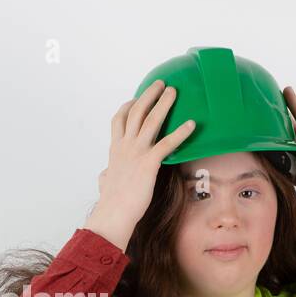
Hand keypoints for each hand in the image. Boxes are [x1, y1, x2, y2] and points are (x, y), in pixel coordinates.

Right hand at [85, 79, 195, 251]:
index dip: (128, 106)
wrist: (114, 213)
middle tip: (160, 84)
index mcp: (115, 149)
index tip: (136, 98)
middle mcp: (125, 146)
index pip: (119, 120)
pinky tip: (191, 124)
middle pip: (137, 112)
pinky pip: (167, 143)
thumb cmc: (111, 201)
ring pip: (151, 120)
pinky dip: (180, 132)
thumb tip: (104, 176)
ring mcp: (136, 152)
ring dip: (163, 103)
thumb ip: (106, 175)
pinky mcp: (149, 163)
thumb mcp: (105, 183)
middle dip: (148, 95)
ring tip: (174, 91)